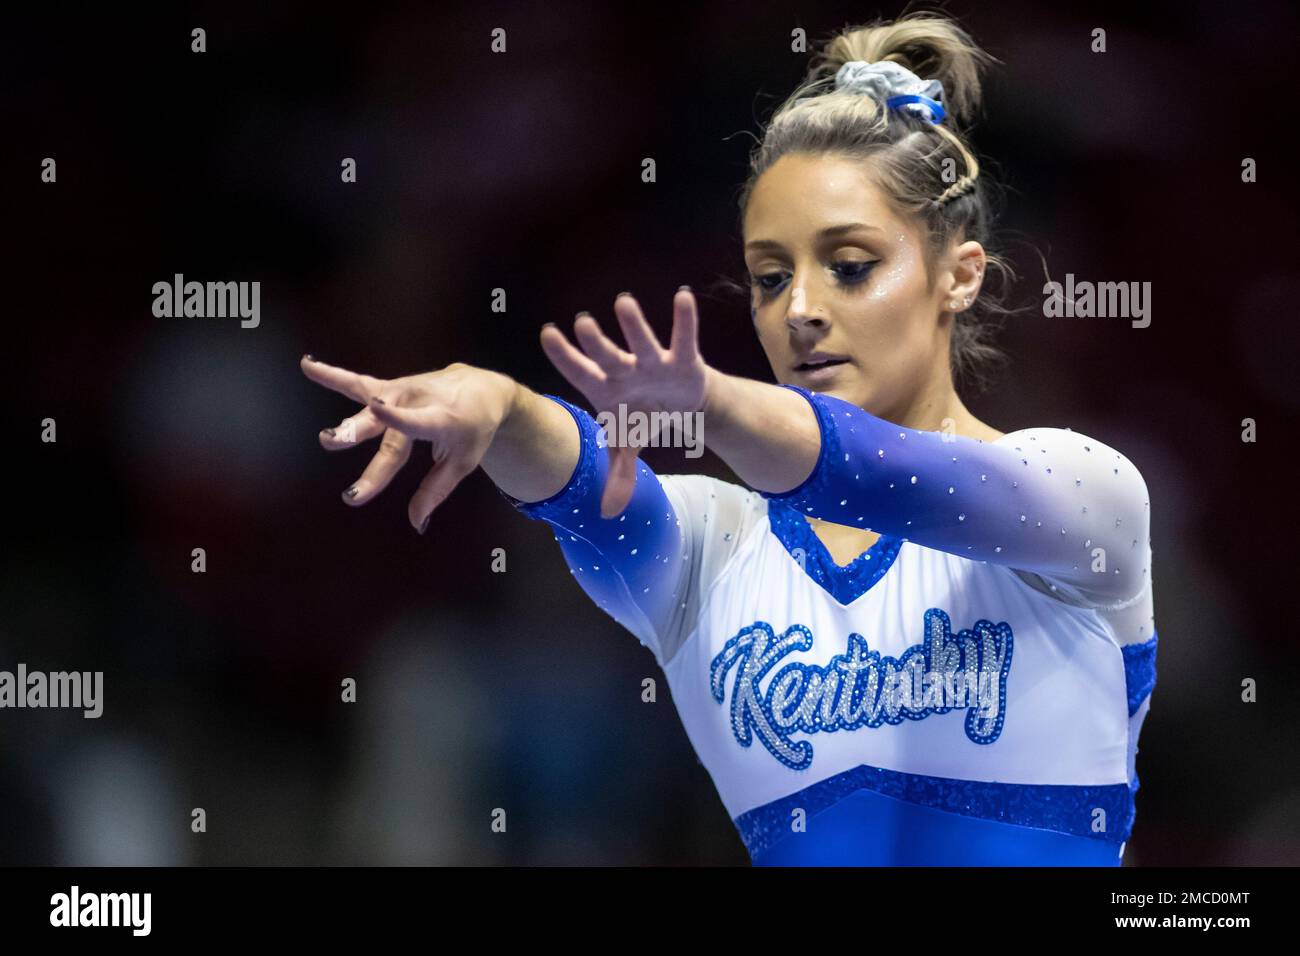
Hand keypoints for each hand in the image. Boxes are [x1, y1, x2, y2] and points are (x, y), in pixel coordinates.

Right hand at [300, 357, 517, 531]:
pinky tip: (307, 365)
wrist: (484, 390)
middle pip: (384, 424)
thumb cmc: (473, 430)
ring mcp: (400, 391)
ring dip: (342, 413)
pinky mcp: (389, 387)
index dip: (398, 418)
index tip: (379, 412)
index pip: (416, 421)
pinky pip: (357, 383)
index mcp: (440, 419)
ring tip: (321, 429)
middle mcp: (416, 401)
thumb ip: (435, 490)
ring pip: (366, 401)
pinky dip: (332, 375)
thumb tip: (415, 523)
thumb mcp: (463, 462)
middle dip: (357, 433)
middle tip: (332, 441)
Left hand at [539, 288, 708, 517]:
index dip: (564, 356)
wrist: (682, 406)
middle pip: (607, 357)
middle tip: (582, 322)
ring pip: (641, 343)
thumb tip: (607, 514)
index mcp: (606, 388)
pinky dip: (685, 320)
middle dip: (595, 342)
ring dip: (634, 325)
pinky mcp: (683, 361)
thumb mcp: (628, 446)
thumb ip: (619, 476)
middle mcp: (626, 371)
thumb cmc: (643, 416)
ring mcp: (653, 364)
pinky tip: (683, 297)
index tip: (547, 333)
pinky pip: (684, 338)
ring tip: (623, 303)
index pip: (579, 371)